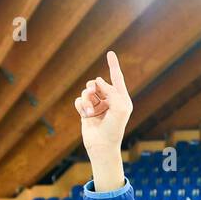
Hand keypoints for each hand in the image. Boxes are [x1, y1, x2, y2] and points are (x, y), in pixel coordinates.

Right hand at [74, 51, 131, 189]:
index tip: (110, 53)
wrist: (102, 146)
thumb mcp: (120, 109)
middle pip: (97, 83)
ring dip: (86, 99)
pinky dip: (81, 106)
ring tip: (89, 112)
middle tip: (91, 92)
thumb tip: (98, 81)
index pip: (116, 78)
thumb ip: (112, 91)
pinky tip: (85, 115)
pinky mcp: (87, 111)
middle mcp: (110, 101)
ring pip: (86, 91)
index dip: (113, 65)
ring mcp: (98, 106)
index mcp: (121, 99)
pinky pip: (79, 100)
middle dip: (93, 87)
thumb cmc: (114, 129)